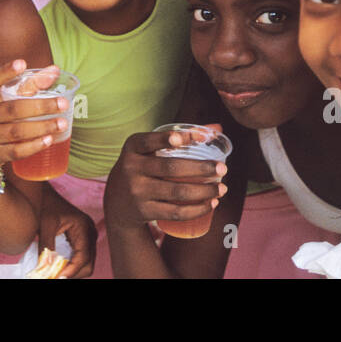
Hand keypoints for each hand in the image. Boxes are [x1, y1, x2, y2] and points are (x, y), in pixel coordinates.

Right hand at [0, 60, 71, 173]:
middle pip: (13, 109)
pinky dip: (34, 146)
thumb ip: (28, 86)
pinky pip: (16, 151)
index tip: (22, 62)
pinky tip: (49, 140)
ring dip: (42, 127)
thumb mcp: (2, 101)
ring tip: (62, 123)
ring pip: (17, 131)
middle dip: (41, 106)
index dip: (5, 71)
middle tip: (62, 103)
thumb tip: (54, 71)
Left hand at [38, 187, 96, 277]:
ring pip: (86, 264)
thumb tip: (45, 268)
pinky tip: (59, 268)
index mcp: (84, 227)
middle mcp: (90, 233)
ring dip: (72, 271)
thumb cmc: (46, 206)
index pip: (83, 257)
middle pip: (88, 264)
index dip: (72, 270)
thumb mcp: (45, 225)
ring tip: (56, 274)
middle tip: (55, 277)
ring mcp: (88, 237)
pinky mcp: (83, 240)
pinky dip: (71, 266)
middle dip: (73, 273)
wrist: (47, 196)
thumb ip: (46, 247)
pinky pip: (81, 259)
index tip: (58, 277)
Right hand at [104, 128, 225, 230]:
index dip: (166, 139)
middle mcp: (131, 168)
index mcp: (133, 148)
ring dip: (204, 191)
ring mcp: (137, 192)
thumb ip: (182, 136)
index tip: (184, 138)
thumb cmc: (143, 167)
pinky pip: (175, 212)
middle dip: (201, 168)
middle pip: (171, 168)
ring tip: (222, 188)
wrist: (117, 202)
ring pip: (177, 192)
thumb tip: (218, 128)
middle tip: (223, 169)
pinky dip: (197, 209)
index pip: (149, 141)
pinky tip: (211, 204)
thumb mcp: (150, 150)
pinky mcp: (144, 212)